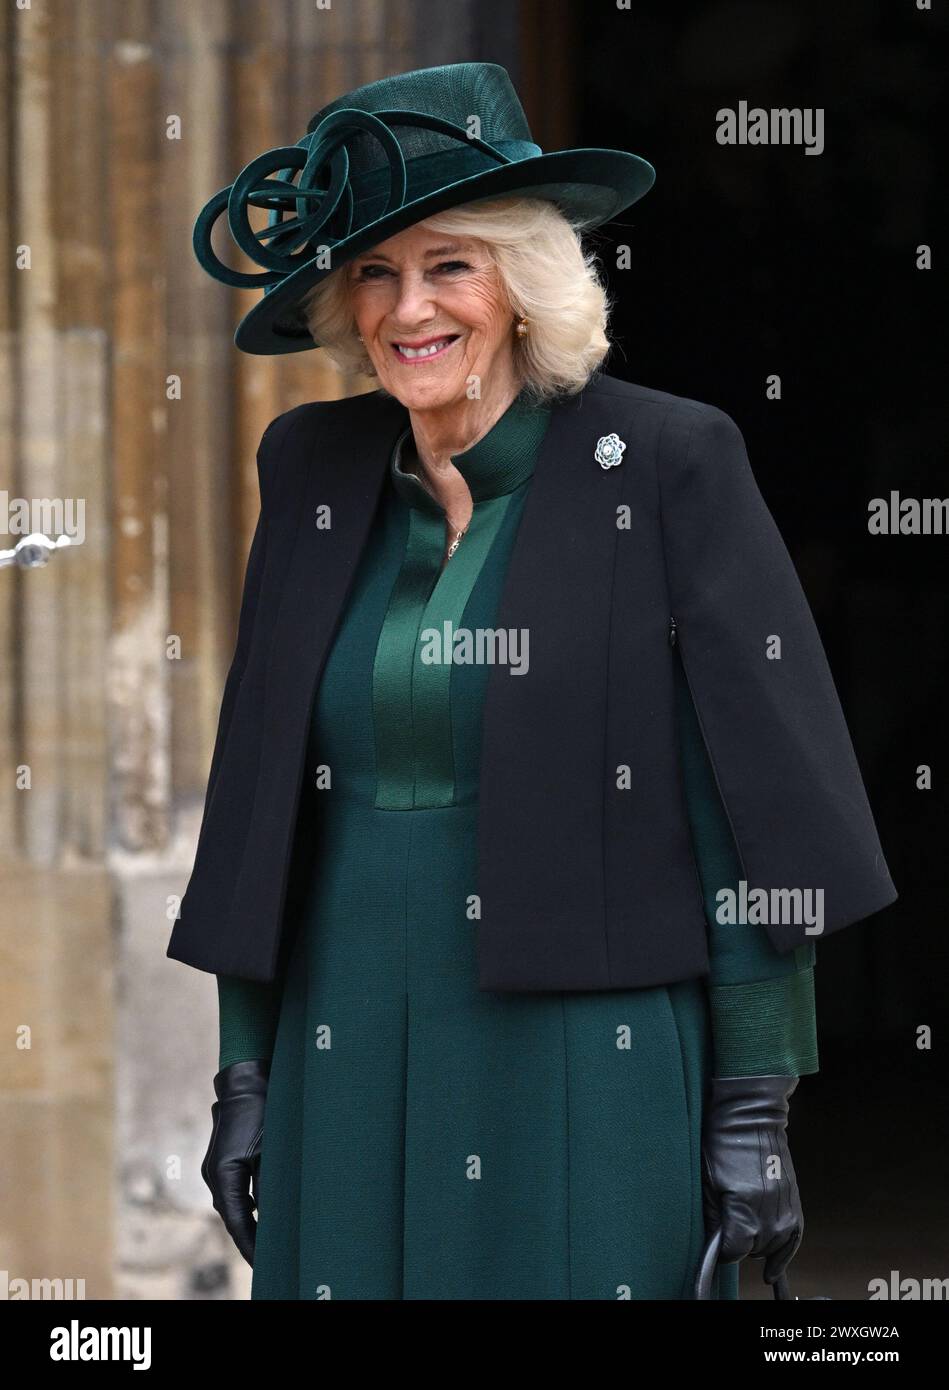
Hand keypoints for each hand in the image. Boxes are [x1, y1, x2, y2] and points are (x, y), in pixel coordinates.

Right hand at [200, 1058, 269, 1265]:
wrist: (246, 1079)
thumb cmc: (262, 1110)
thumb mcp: (271, 1150)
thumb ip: (271, 1184)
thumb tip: (275, 1216)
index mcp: (224, 1175)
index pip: (238, 1222)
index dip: (252, 1246)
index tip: (266, 1265)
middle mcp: (214, 1175)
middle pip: (233, 1217)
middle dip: (251, 1238)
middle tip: (271, 1260)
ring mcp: (215, 1168)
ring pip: (233, 1205)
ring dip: (249, 1222)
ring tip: (268, 1243)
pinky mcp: (222, 1161)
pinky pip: (234, 1191)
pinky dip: (247, 1205)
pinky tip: (261, 1213)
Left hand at [701, 1073, 803, 1283]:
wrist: (751, 1117)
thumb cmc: (723, 1143)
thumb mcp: (708, 1181)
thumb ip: (714, 1218)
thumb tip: (717, 1245)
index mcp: (745, 1207)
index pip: (734, 1251)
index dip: (723, 1250)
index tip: (717, 1243)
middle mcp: (769, 1213)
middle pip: (754, 1251)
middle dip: (740, 1243)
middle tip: (730, 1223)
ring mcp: (786, 1208)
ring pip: (772, 1247)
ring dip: (759, 1245)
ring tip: (747, 1231)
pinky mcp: (795, 1203)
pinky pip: (793, 1238)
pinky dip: (784, 1251)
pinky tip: (774, 1265)